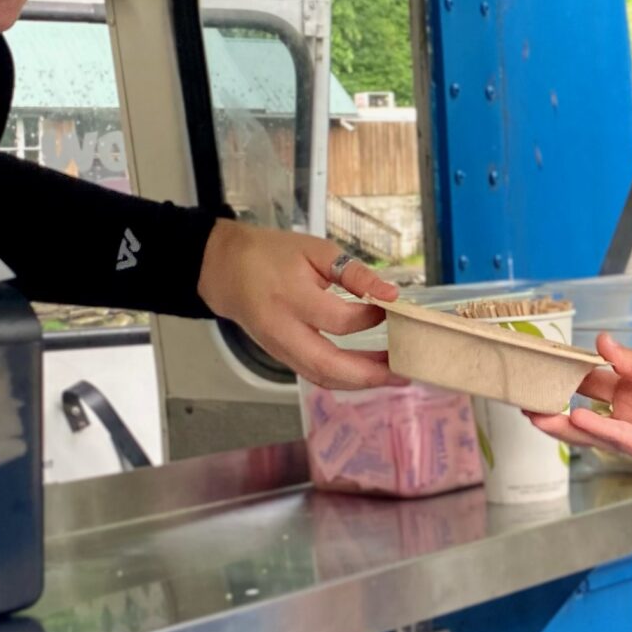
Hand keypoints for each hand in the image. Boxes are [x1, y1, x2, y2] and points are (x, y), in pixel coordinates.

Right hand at [197, 223, 399, 387]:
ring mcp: (280, 349)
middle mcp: (283, 331)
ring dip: (360, 382)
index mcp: (291, 298)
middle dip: (371, 373)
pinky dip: (344, 379)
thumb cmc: (270, 255)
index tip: (391, 307)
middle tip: (405, 370)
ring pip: (322, 377)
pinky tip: (368, 373)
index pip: (338, 320)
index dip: (370, 317)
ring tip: (394, 375)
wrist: (226, 271)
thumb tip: (390, 294)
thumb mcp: (315, 250)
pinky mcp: (281, 357)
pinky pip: (315, 375)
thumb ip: (353, 272)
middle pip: (329, 365)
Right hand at [530, 335, 631, 478]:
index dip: (569, 368)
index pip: (594, 375)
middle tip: (525, 388)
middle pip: (583, 401)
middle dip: (554, 396)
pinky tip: (572, 418)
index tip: (545, 359)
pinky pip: (613, 438)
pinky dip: (593, 429)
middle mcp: (630, 407)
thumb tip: (601, 343)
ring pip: (589, 427)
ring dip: (560, 421)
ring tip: (533, 410)